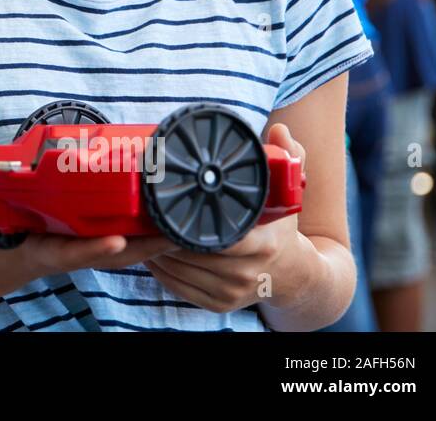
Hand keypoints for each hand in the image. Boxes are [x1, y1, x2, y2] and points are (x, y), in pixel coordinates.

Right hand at [0, 198, 175, 302]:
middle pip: (113, 255)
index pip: (72, 253)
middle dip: (145, 246)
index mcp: (42, 254)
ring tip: (183, 223)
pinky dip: (138, 229)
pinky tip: (160, 216)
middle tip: (177, 231)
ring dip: (151, 238)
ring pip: (121, 247)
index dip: (96, 248)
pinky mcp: (80, 239)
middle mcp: (66, 253)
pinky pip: (115, 235)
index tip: (119, 240)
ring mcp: (76, 248)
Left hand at [143, 123, 307, 312]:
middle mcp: (246, 273)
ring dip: (153, 251)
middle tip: (141, 212)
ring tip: (139, 228)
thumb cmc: (283, 228)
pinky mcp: (217, 305)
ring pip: (176, 271)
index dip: (183, 223)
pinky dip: (158, 270)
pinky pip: (176, 287)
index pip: (215, 236)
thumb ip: (288, 158)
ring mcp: (230, 293)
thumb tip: (280, 131)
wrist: (295, 276)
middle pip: (188, 254)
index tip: (162, 205)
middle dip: (161, 233)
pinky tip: (148, 251)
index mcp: (263, 245)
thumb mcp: (290, 192)